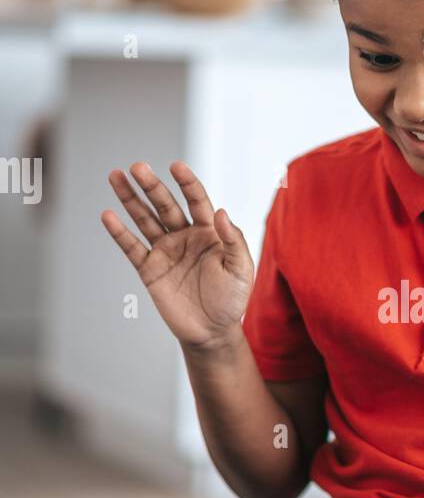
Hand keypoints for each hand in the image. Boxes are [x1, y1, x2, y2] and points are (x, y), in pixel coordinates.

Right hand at [101, 161, 253, 351]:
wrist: (212, 332)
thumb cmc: (232, 300)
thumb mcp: (241, 270)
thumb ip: (234, 240)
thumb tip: (221, 212)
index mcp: (208, 232)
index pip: (196, 200)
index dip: (187, 183)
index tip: (176, 166)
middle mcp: (184, 236)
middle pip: (165, 205)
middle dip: (151, 186)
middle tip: (137, 167)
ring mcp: (165, 251)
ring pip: (145, 220)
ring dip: (130, 199)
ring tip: (116, 176)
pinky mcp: (150, 270)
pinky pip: (132, 248)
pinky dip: (120, 233)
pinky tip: (108, 216)